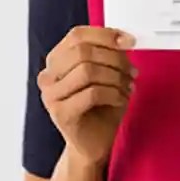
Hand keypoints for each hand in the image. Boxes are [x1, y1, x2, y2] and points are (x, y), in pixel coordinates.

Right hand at [37, 26, 136, 165]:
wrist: (93, 145)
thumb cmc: (101, 108)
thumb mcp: (106, 74)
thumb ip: (109, 54)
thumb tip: (124, 38)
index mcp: (56, 61)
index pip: (77, 35)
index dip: (105, 34)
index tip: (129, 41)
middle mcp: (48, 76)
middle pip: (82, 52)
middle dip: (114, 58)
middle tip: (131, 71)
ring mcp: (51, 96)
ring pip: (87, 71)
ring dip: (115, 77)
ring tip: (128, 86)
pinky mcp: (61, 114)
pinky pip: (92, 93)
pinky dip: (113, 94)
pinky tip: (121, 100)